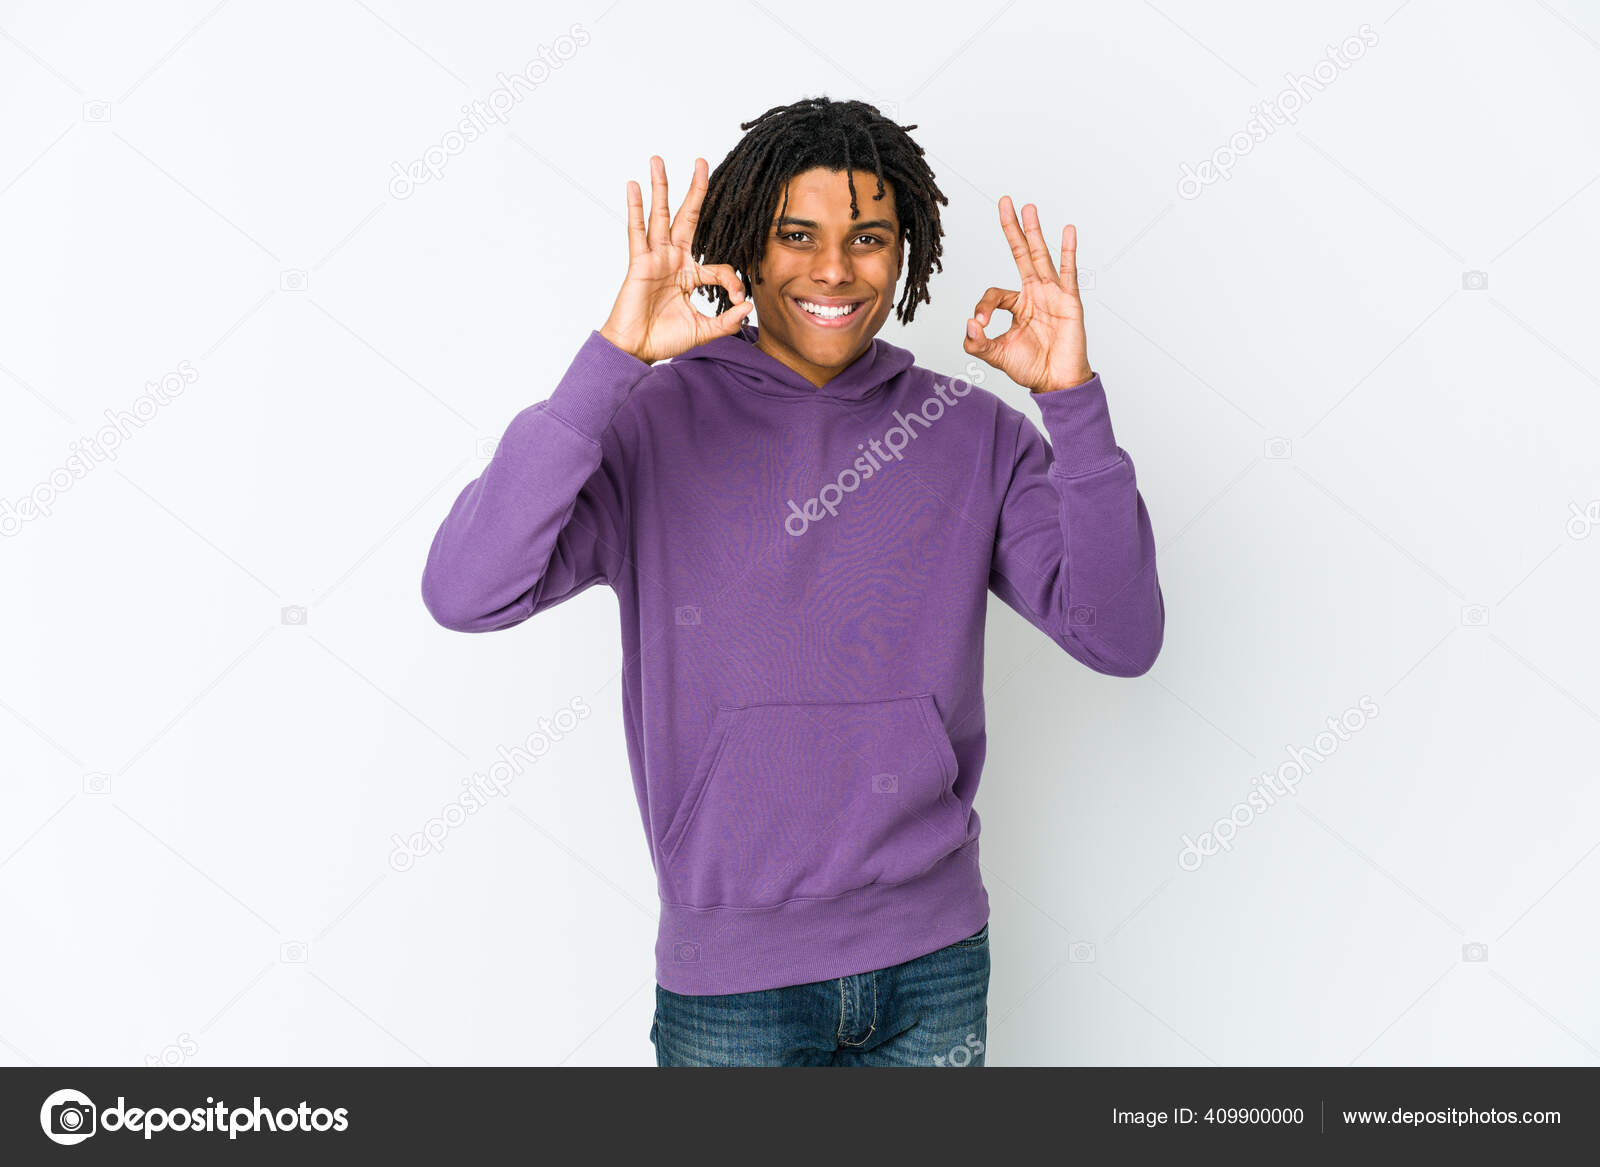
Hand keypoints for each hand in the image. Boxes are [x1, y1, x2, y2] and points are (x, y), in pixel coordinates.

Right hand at [599, 156, 752, 363]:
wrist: (637, 350)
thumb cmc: (664, 340)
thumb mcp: (703, 331)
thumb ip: (727, 321)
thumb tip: (748, 307)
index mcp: (690, 275)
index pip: (719, 265)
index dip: (732, 281)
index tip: (738, 299)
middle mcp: (674, 260)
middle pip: (688, 217)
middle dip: (696, 190)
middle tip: (701, 162)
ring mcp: (656, 259)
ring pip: (660, 216)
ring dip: (660, 186)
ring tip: (657, 159)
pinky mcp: (639, 263)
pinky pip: (637, 231)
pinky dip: (635, 208)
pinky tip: (633, 186)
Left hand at [963, 196, 1093, 391]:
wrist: (1056, 382)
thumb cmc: (1031, 368)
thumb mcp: (996, 355)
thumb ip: (977, 343)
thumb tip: (968, 324)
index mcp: (1017, 305)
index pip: (994, 292)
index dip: (982, 306)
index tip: (978, 324)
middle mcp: (1035, 294)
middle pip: (1021, 254)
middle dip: (1012, 228)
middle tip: (1005, 202)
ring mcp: (1052, 294)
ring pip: (1040, 256)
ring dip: (1034, 231)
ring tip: (1028, 207)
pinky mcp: (1068, 301)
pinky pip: (1067, 271)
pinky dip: (1067, 250)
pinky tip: (1068, 230)